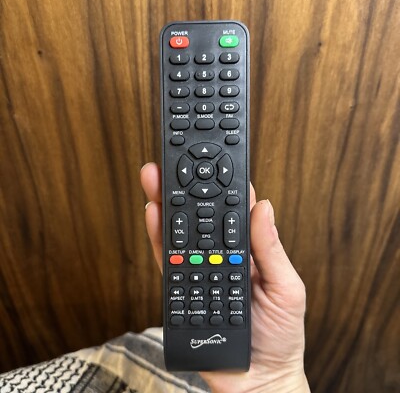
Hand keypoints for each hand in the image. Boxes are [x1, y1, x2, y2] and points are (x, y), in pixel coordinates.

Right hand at [140, 162, 309, 392]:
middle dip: (186, 188)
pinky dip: (158, 238)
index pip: (232, 212)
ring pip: (179, 233)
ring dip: (167, 205)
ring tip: (157, 179)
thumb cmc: (281, 336)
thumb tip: (263, 207)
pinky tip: (153, 215)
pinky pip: (167, 261)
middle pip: (200, 218)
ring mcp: (199, 270)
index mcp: (247, 252)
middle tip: (175, 161)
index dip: (222, 185)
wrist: (258, 379)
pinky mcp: (182, 289)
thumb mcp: (288, 288)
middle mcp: (220, 257)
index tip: (213, 160)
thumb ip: (271, 250)